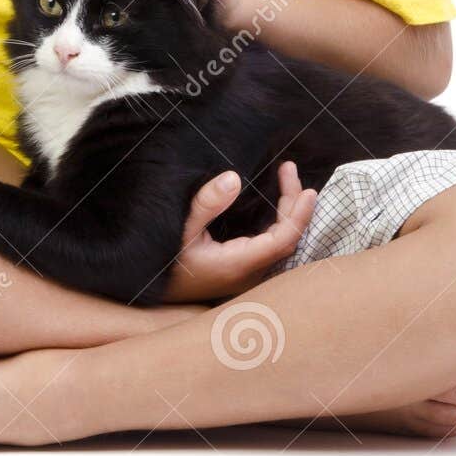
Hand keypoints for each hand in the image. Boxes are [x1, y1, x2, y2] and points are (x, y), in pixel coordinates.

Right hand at [160, 161, 317, 303]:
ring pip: (280, 244)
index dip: (299, 215)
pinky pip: (269, 246)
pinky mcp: (239, 270)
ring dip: (288, 212)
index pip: (283, 240)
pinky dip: (278, 222)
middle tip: (288, 170)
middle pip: (287, 240)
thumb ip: (205, 203)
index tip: (308, 189)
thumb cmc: (162, 259)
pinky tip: (276, 206)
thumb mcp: (179, 227)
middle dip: (294, 204)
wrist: (148, 286)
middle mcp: (248, 273)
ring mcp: (245, 274)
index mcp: (238, 264)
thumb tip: (233, 178)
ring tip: (287, 180)